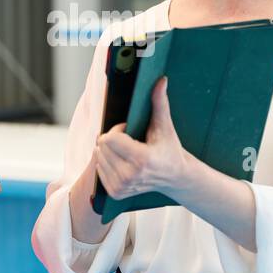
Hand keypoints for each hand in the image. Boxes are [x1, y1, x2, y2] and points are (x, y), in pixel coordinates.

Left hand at [94, 76, 189, 200]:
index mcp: (142, 160)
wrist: (175, 178)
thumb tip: (161, 80)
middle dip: (111, 139)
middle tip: (129, 141)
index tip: (130, 130)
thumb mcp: (165, 126)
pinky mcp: (116, 193)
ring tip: (127, 152)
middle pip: (101, 147)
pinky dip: (106, 162)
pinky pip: (98, 169)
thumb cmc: (169, 149)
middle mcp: (130, 176)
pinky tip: (123, 162)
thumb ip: (159, 102)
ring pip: (98, 157)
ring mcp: (122, 187)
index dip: (117, 130)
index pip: (108, 139)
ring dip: (108, 151)